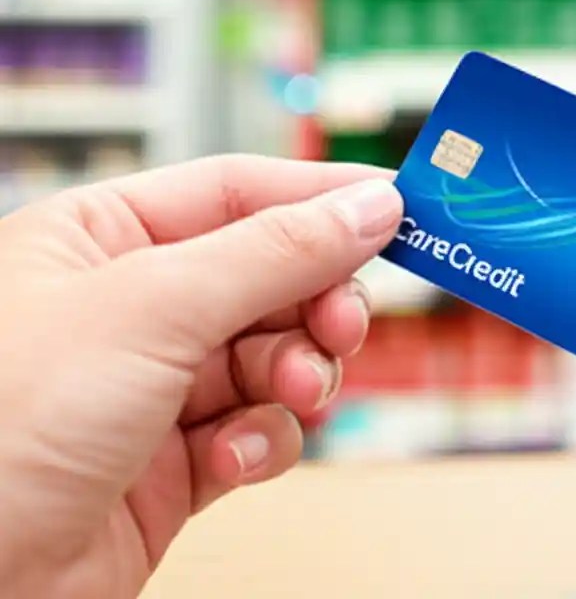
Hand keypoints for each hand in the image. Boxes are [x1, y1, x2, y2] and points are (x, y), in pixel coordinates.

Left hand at [0, 154, 402, 597]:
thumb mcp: (152, 308)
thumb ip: (274, 253)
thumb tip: (369, 205)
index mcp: (98, 238)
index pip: (236, 193)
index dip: (318, 201)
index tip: (396, 212)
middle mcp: (128, 307)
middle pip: (271, 278)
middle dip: (315, 306)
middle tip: (340, 327)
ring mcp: (152, 387)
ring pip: (276, 358)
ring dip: (297, 379)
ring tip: (288, 398)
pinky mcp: (173, 462)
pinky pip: (257, 431)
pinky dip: (264, 442)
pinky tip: (236, 458)